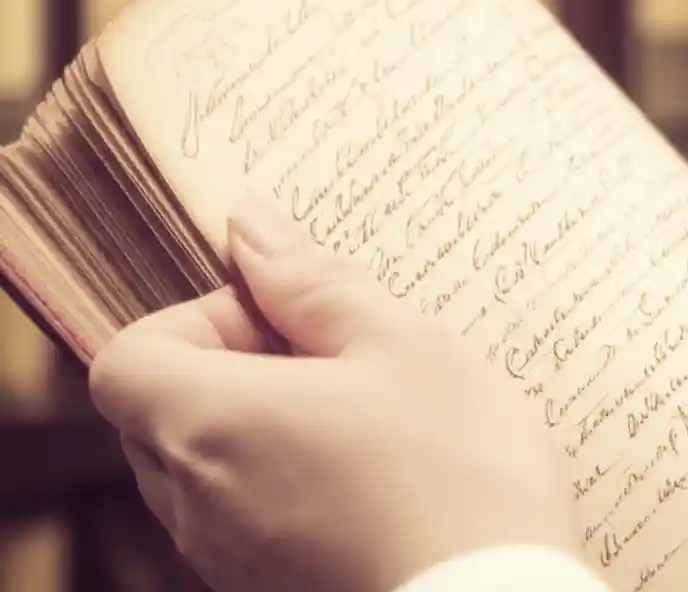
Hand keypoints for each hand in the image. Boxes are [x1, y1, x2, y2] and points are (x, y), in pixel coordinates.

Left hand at [89, 197, 576, 591]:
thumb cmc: (458, 474)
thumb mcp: (401, 345)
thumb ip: (315, 283)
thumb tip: (254, 228)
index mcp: (211, 423)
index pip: (129, 356)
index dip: (199, 319)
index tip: (284, 320)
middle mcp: (197, 503)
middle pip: (167, 413)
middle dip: (239, 370)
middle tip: (338, 360)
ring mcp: (231, 561)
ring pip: (213, 471)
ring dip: (271, 430)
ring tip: (373, 421)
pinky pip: (252, 523)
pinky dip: (293, 487)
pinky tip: (381, 480)